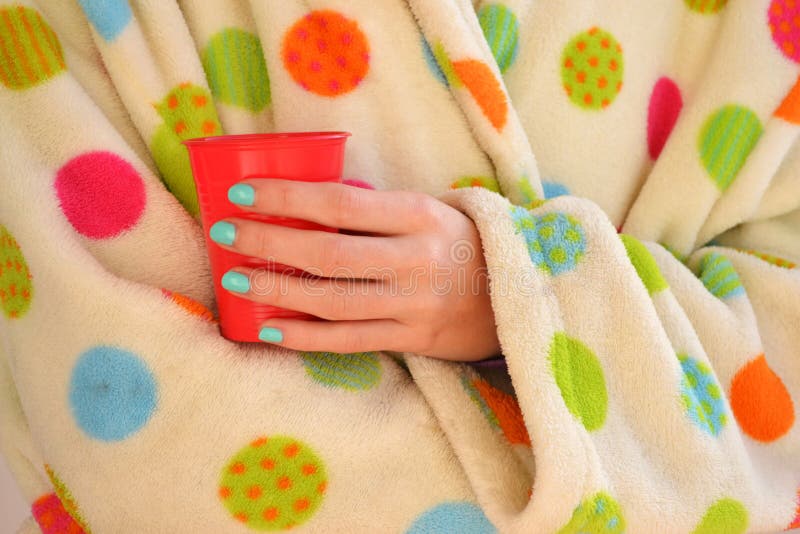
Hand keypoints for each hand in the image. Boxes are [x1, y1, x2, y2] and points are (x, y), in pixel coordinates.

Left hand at [209, 179, 499, 360]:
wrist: (519, 293)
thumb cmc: (460, 242)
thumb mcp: (428, 211)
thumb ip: (375, 210)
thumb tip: (303, 206)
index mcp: (420, 217)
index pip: (341, 202)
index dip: (287, 197)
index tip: (243, 192)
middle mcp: (417, 261)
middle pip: (328, 254)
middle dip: (268, 242)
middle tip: (225, 232)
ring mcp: (414, 306)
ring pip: (333, 301)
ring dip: (277, 291)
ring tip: (236, 279)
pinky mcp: (412, 340)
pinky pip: (348, 341)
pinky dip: (304, 336)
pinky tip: (269, 329)